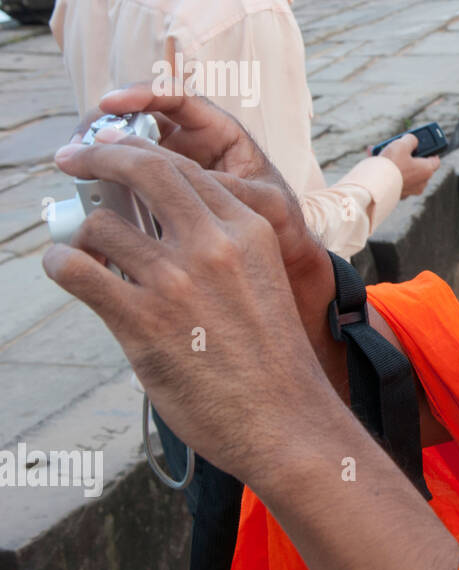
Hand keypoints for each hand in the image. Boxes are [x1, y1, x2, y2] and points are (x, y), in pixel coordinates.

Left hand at [43, 129, 340, 484]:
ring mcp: (176, 281)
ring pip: (102, 224)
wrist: (284, 419)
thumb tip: (158, 227)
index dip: (141, 152)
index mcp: (250, 230)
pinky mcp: (142, 320)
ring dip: (81, 233)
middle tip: (73, 158)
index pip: (186, 169)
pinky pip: (77, 270)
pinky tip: (67, 271)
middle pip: (144, 170)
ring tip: (82, 250)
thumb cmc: (271, 359)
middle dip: (100, 156)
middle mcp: (214, 244)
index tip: (114, 150)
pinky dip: (61, 264)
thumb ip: (219, 248)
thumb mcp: (261, 282)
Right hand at [87, 83, 333, 321]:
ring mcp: (170, 170)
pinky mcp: (156, 196)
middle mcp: (191, 145)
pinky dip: (106, 186)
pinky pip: (126, 184)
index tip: (113, 103)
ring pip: (126, 150)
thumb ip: (230, 188)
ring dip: (99, 154)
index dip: (143, 93)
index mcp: (221, 133)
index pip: (177, 98)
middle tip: (81, 141)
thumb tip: (187, 177)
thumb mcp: (263, 204)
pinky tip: (86, 196)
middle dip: (106, 122)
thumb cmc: (281, 223)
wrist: (280, 258)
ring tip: (75, 167)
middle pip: (139, 117)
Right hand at [377, 133, 437, 198]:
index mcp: (427, 170)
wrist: (375, 185)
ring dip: (394, 161)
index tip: (422, 145)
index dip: (429, 150)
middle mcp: (421, 182)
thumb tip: (412, 141)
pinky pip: (394, 178)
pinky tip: (375, 160)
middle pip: (417, 165)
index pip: (435, 159)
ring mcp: (409, 190)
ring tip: (381, 150)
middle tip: (399, 146)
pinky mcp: (397, 194)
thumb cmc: (392, 164)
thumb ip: (410, 140)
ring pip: (404, 171)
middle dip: (407, 154)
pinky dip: (387, 170)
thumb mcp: (402, 144)